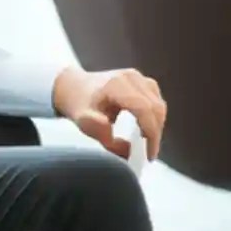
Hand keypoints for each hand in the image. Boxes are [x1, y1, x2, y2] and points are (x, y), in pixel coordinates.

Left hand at [53, 66, 167, 160]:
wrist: (72, 86)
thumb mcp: (82, 121)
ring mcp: (137, 77)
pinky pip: (155, 101)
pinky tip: (143, 128)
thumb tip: (126, 147)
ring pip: (158, 105)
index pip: (144, 109)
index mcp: (116, 84)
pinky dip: (153, 117)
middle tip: (148, 153)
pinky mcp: (141, 80)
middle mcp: (130, 77)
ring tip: (144, 142)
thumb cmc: (78, 104)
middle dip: (155, 133)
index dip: (151, 133)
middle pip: (155, 107)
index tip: (149, 154)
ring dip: (155, 125)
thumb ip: (101, 134)